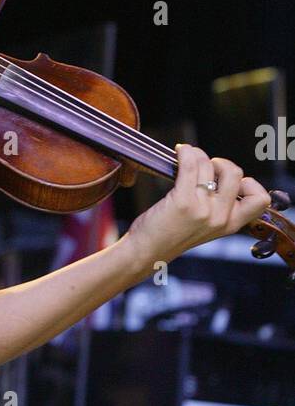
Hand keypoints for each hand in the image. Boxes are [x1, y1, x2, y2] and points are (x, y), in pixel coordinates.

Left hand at [126, 142, 271, 266]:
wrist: (145, 252)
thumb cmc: (170, 236)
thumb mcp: (205, 227)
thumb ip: (218, 207)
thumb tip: (219, 171)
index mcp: (230, 225)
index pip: (260, 200)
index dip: (249, 184)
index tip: (229, 182)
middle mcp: (220, 218)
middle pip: (236, 173)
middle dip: (221, 163)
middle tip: (204, 168)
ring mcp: (203, 210)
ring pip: (209, 165)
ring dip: (197, 155)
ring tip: (185, 160)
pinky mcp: (183, 202)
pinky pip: (190, 164)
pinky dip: (186, 152)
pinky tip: (179, 152)